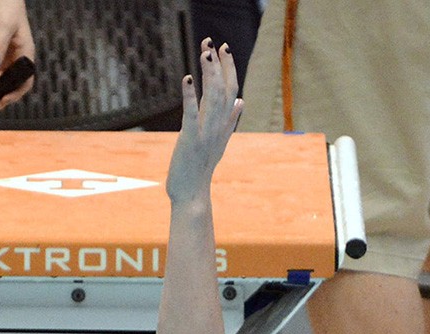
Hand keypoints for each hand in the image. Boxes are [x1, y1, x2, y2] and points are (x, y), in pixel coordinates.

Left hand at [0, 0, 35, 113]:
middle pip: (12, 86)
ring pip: (1, 83)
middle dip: (1, 98)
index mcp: (26, 55)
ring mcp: (8, 61)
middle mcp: (18, 62)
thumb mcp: (4, 26)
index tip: (4, 99)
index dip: (15, 93)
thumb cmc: (8, 8)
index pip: (24, 81)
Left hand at [166, 40, 242, 203]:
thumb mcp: (218, 142)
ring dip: (210, 74)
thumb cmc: (200, 169)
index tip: (224, 49)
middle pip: (224, 90)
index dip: (229, 69)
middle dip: (220, 65)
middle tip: (213, 43)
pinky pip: (192, 115)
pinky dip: (190, 96)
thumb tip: (241, 101)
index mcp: (223, 125)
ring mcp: (205, 134)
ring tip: (205, 52)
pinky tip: (188, 79)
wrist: (192, 194)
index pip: (231, 91)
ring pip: (213, 98)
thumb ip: (230, 120)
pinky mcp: (190, 140)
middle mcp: (217, 127)